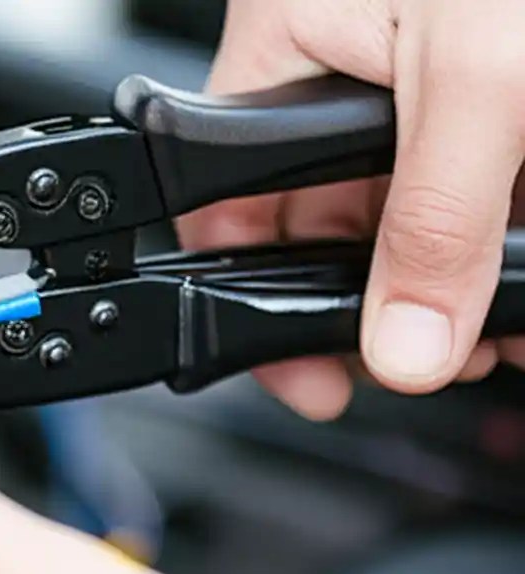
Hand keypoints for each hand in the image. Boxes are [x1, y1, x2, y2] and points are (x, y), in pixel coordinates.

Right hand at [178, 0, 524, 419]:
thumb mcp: (479, 79)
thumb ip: (435, 223)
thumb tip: (405, 345)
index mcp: (287, 47)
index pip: (231, 204)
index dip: (257, 296)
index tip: (314, 373)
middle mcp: (340, 65)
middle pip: (329, 219)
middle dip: (377, 298)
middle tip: (428, 353)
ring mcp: (416, 74)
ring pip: (410, 206)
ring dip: (450, 275)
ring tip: (494, 321)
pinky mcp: (487, 80)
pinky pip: (476, 176)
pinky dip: (502, 228)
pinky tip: (523, 265)